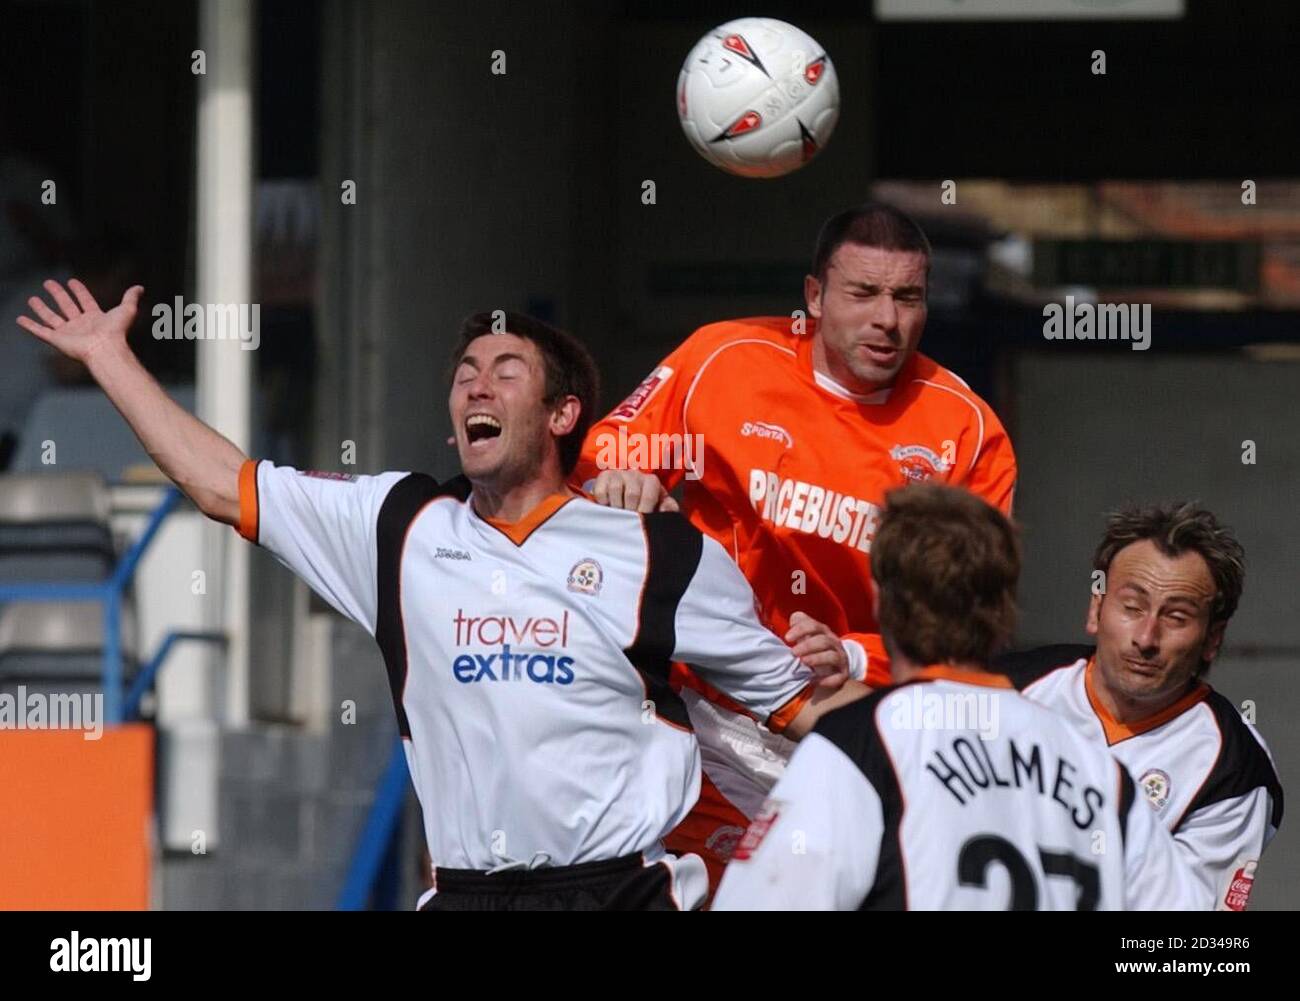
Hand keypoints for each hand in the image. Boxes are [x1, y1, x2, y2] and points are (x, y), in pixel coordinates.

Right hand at [17, 279, 141, 365]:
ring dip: (41, 308)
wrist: (105, 348)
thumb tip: (140, 287)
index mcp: (95, 318)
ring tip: (32, 298)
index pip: (85, 301)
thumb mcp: (126, 310)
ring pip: (51, 317)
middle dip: (58, 294)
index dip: (79, 291)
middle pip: (66, 306)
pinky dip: (30, 325)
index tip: (71, 281)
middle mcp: (81, 325)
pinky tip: (21, 319)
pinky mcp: (57, 340)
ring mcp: (68, 333)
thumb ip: (131, 298)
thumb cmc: (116, 331)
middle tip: (48, 282)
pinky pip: (40, 331)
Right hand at [591, 468, 677, 512]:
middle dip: (629, 511)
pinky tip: (608, 507)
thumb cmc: (645, 505)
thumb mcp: (659, 507)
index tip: (640, 521)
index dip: (644, 511)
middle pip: (632, 494)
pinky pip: (601, 490)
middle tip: (628, 520)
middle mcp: (635, 474)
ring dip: (616, 507)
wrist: (624, 498)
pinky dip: (603, 503)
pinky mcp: (603, 476)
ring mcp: (618, 473)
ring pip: (616, 489)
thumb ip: (668, 509)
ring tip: (618, 514)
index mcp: (651, 481)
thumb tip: (666, 510)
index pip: (649, 496)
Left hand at [785, 611, 848, 689]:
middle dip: (807, 646)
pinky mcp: (843, 674)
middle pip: (823, 641)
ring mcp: (840, 659)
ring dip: (817, 659)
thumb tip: (793, 618)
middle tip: (793, 652)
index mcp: (824, 632)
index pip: (814, 626)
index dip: (800, 630)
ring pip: (832, 656)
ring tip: (803, 662)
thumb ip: (801, 624)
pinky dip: (827, 679)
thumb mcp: (809, 634)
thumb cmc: (816, 647)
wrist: (836, 664)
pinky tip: (814, 681)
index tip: (787, 638)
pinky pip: (839, 676)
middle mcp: (834, 643)